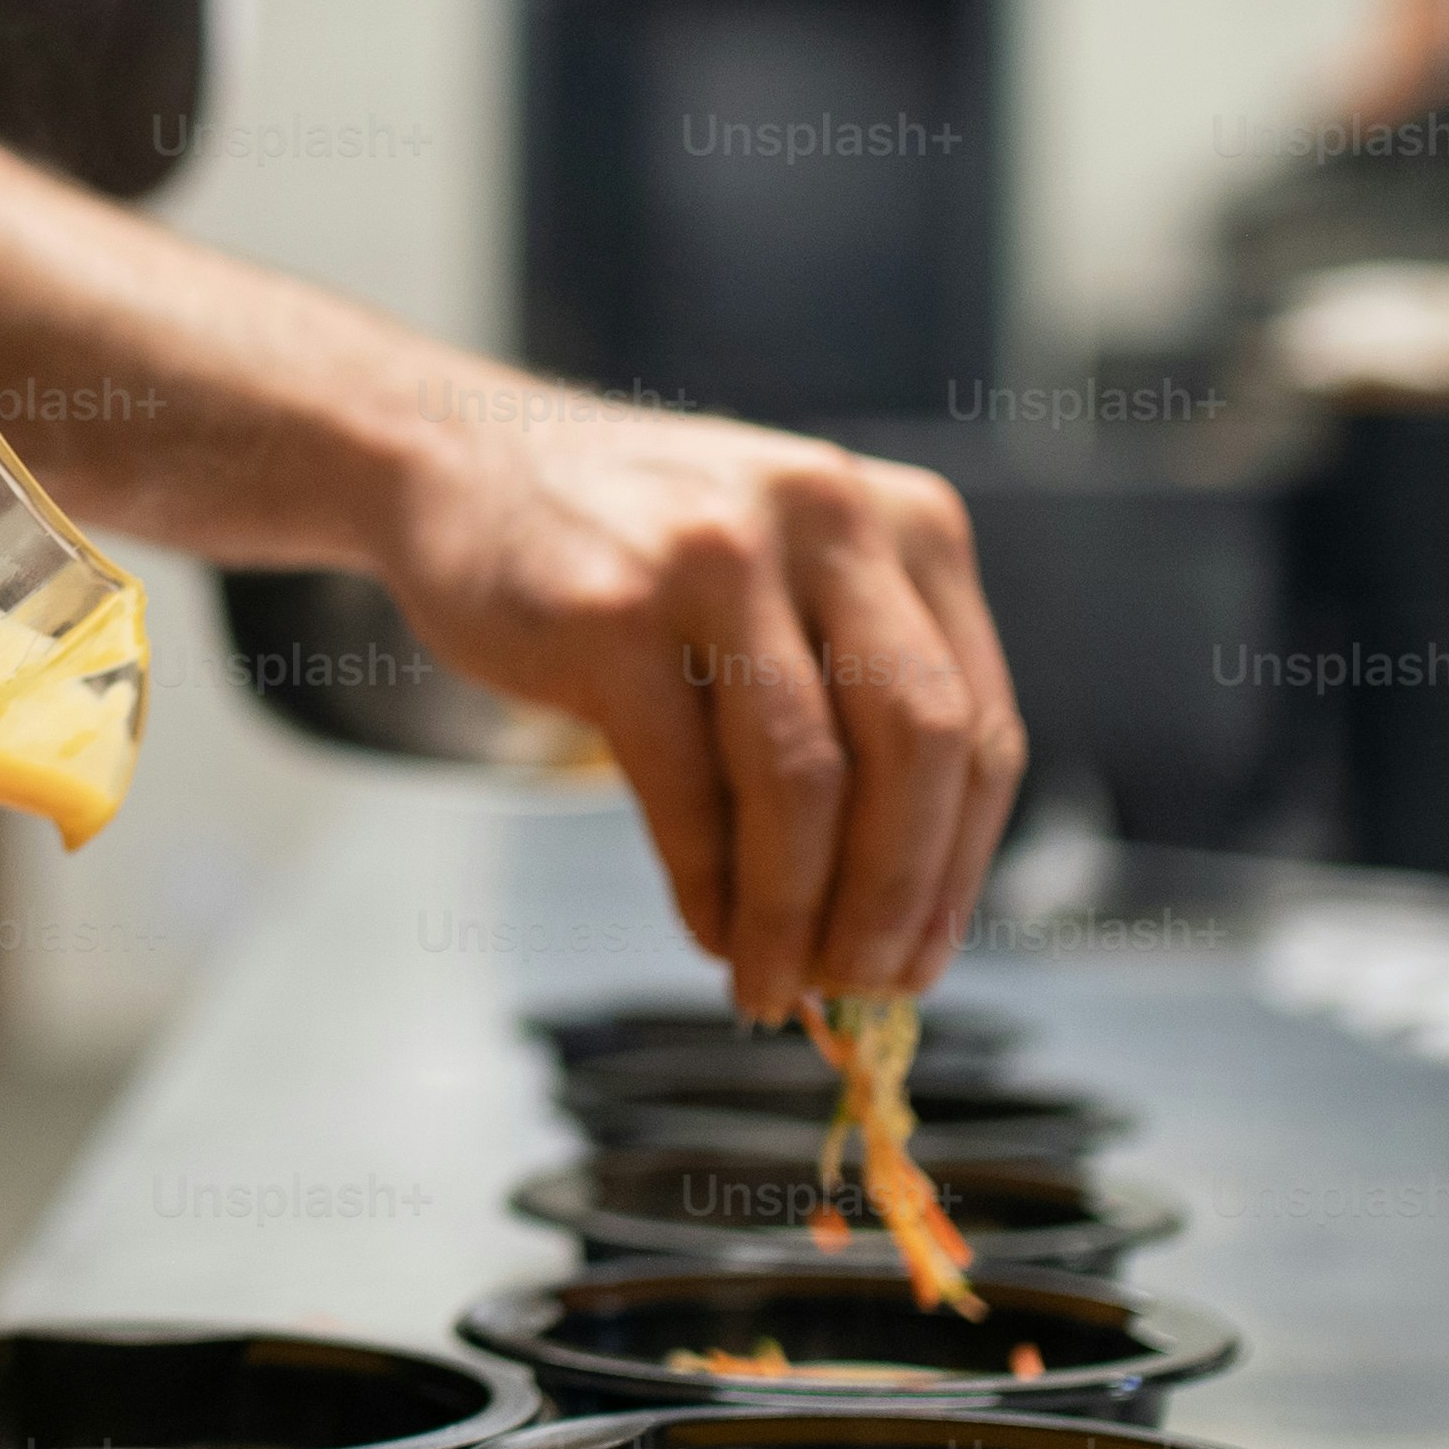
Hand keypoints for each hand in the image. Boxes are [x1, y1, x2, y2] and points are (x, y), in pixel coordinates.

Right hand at [375, 385, 1024, 1016]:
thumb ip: (851, 707)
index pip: (981, 723)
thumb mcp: (786, 584)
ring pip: (807, 778)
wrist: (467, 461)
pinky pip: (687, 786)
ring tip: (772, 983)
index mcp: (907, 524)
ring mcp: (720, 557)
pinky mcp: (616, 610)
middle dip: (896, 894)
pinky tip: (706, 931)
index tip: (921, 959)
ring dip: (795, 911)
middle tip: (861, 987)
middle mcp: (832, 519)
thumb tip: (894, 920)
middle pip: (919, 747)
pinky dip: (707, 884)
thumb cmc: (641, 555)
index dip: (959, 866)